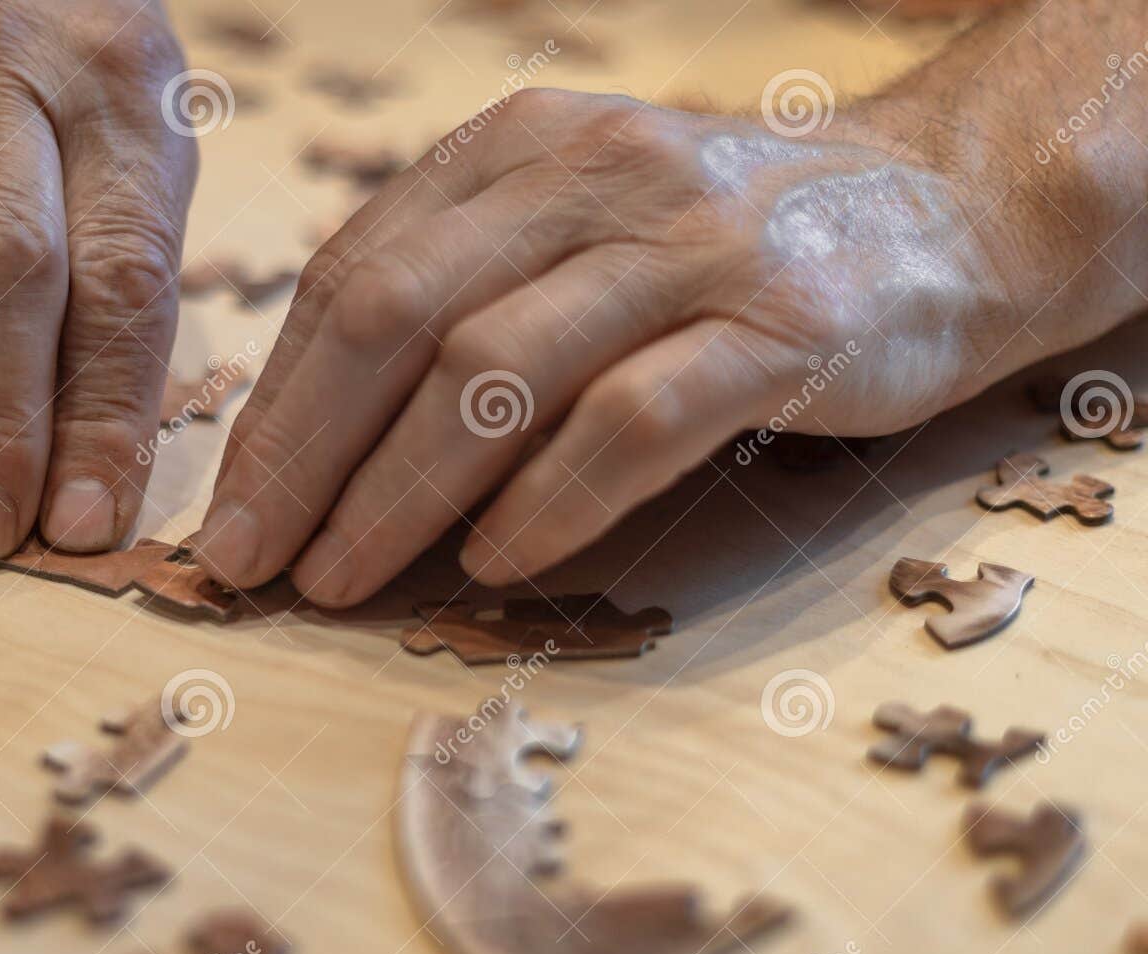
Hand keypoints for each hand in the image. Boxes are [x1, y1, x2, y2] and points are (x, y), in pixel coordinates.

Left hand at [191, 87, 1047, 604]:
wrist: (947, 209)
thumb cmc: (724, 249)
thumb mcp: (578, 231)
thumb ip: (466, 298)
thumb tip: (325, 447)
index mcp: (518, 150)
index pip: (353, 275)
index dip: (276, 401)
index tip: (230, 505)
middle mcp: (592, 174)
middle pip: (396, 317)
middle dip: (304, 454)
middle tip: (250, 559)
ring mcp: (688, 245)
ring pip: (495, 371)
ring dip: (398, 493)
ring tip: (341, 579)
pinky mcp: (780, 325)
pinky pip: (630, 419)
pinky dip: (548, 501)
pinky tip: (494, 565)